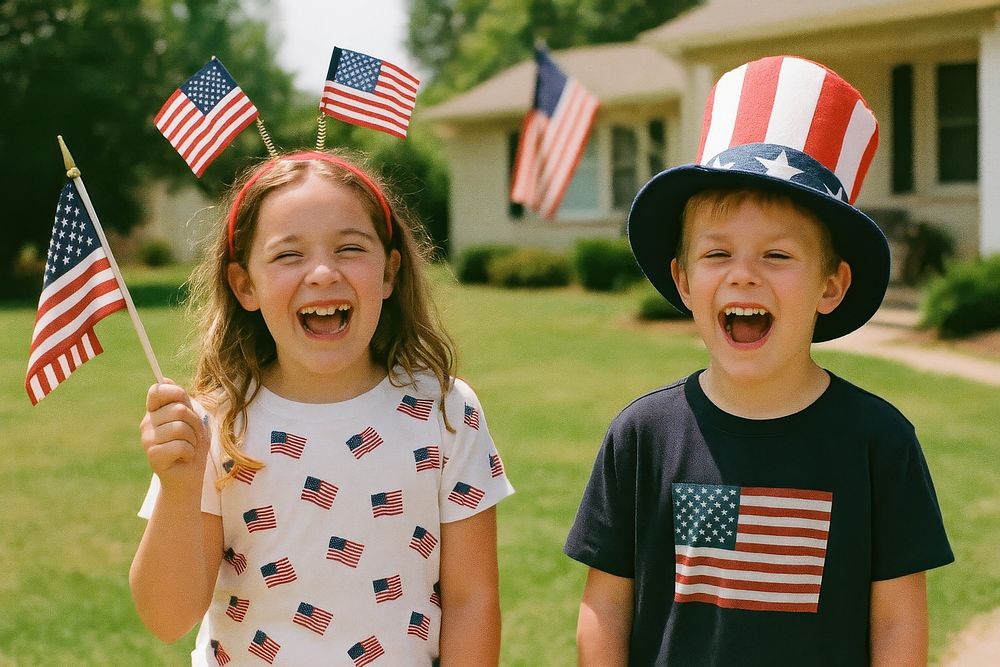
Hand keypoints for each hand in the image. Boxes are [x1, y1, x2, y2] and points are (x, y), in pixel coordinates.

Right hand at [140, 380, 208, 495]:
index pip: (157, 390)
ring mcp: (147, 439)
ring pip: (180, 427)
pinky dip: (189, 452)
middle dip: (195, 423)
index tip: (184, 400)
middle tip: (194, 436)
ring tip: (189, 447)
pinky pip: (179, 445)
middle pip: (178, 409)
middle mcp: (147, 423)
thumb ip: (182, 401)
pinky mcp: (153, 455)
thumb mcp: (193, 420)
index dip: (174, 391)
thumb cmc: (193, 446)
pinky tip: (184, 458)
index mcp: (155, 412)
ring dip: (194, 439)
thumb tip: (166, 378)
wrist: (189, 477)